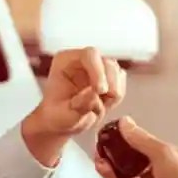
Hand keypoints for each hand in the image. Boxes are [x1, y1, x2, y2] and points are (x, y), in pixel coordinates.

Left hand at [22, 47, 125, 165]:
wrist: (61, 123)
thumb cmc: (57, 116)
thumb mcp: (64, 116)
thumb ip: (79, 105)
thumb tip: (95, 94)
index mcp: (66, 61)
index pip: (89, 55)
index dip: (98, 71)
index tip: (101, 91)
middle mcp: (83, 61)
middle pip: (107, 62)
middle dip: (110, 83)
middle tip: (105, 103)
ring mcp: (97, 68)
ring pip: (117, 73)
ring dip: (113, 93)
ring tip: (98, 108)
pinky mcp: (108, 78)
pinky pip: (121, 84)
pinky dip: (116, 98)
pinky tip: (103, 106)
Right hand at [94, 117, 177, 177]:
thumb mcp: (162, 153)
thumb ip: (140, 140)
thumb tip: (124, 121)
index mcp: (161, 156)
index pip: (135, 147)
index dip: (119, 142)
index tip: (104, 138)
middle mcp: (153, 172)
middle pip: (125, 164)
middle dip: (111, 159)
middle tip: (98, 156)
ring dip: (110, 173)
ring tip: (102, 167)